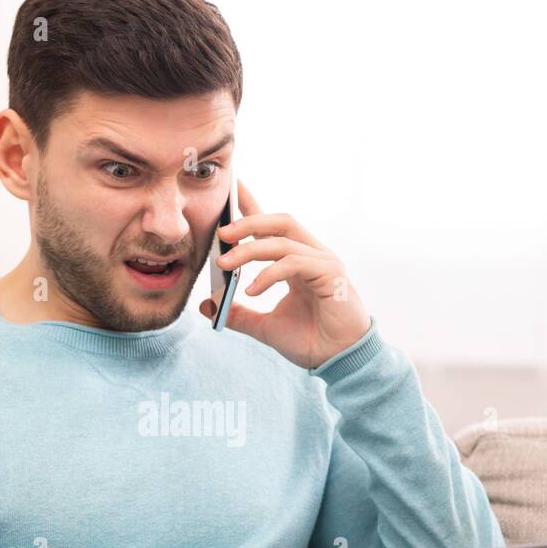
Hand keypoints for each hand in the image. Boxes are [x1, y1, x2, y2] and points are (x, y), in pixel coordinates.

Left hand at [198, 179, 371, 368]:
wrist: (339, 361)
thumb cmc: (311, 341)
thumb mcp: (265, 327)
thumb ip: (238, 314)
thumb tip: (206, 305)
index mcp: (297, 261)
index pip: (272, 227)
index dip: (252, 205)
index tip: (233, 186)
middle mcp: (311, 255)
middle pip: (279, 222)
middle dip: (248, 222)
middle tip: (220, 233)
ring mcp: (323, 262)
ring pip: (284, 240)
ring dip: (251, 248)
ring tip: (226, 263)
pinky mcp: (330, 275)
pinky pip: (294, 263)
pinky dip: (269, 273)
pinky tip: (253, 291)